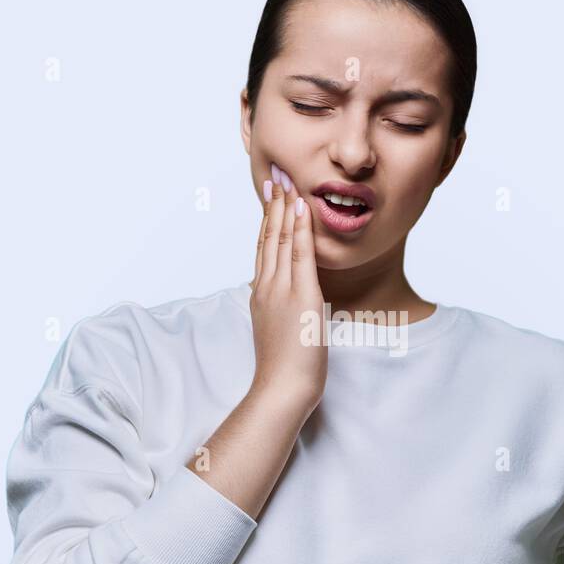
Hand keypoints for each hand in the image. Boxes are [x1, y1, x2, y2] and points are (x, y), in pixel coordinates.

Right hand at [248, 163, 326, 417]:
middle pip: (267, 236)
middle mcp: (267, 287)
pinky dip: (299, 229)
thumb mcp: (278, 331)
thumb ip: (280, 310)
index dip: (267, 219)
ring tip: (286, 180)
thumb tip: (287, 302)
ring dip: (284, 207)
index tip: (271, 196)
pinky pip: (299, 255)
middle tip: (275, 175)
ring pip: (280, 239)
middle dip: (272, 204)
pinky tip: (301, 208)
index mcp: (262, 294)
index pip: (263, 248)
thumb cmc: (284, 368)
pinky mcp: (300, 296)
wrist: (282, 388)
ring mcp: (281, 290)